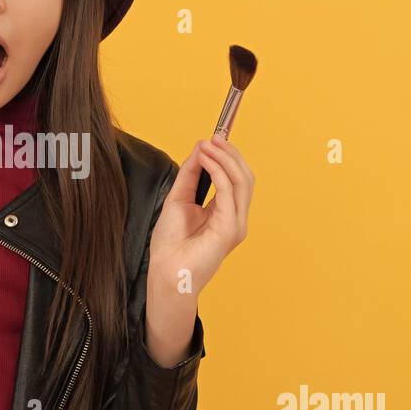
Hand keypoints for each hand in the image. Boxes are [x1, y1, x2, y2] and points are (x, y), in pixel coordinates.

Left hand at [148, 136, 254, 297]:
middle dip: (230, 153)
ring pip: (242, 181)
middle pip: (245, 177)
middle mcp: (235, 218)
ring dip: (225, 158)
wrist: (166, 271)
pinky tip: (206, 160)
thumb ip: (190, 174)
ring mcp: (236, 224)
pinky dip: (218, 172)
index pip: (237, 178)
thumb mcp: (178, 199)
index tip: (215, 138)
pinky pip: (229, 192)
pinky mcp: (230, 229)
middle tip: (214, 137)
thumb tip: (200, 148)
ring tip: (208, 145)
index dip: (229, 156)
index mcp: (225, 213)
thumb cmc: (171, 244)